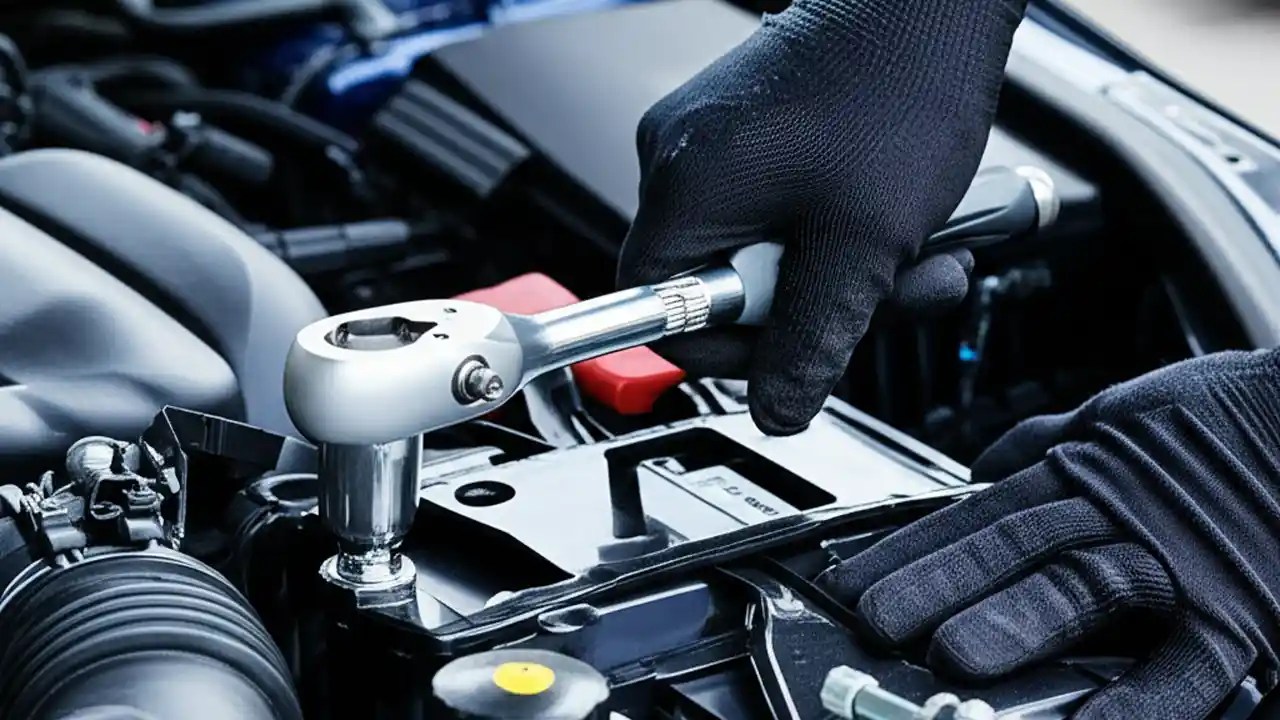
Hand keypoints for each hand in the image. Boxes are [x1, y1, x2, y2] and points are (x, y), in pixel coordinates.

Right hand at [617, 0, 1026, 434]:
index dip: (739, 352)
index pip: (665, 317)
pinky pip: (781, 214)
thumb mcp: (862, 245)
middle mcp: (680, 164)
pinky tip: (892, 218)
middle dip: (818, 307)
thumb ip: (813, 343)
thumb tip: (780, 409)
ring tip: (917, 248)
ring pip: (765, 255)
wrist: (931, 1)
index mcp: (682, 192)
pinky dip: (840, 231)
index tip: (803, 346)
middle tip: (890, 292)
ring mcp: (714, 145)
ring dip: (845, 271)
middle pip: (724, 291)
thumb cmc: (897, 87)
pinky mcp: (751, 134)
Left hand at [819, 349, 1279, 718]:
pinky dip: (1135, 701)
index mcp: (1082, 468)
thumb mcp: (1126, 411)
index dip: (910, 549)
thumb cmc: (1230, 418)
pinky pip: (1184, 666)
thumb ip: (1049, 442)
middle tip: (875, 622)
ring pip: (1079, 589)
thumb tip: (985, 466)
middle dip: (936, 585)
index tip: (853, 583)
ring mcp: (1174, 563)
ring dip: (1013, 624)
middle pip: (1010, 547)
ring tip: (950, 659)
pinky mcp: (1238, 614)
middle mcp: (1116, 512)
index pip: (975, 513)